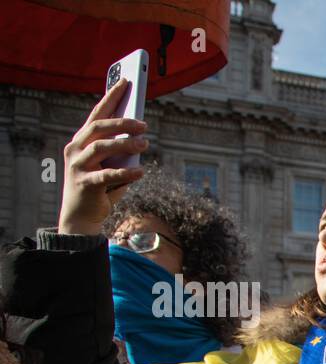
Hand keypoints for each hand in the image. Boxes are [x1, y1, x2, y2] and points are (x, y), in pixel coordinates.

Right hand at [58, 78, 147, 235]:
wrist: (81, 217)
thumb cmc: (100, 188)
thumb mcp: (112, 166)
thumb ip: (121, 153)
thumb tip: (140, 140)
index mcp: (81, 140)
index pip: (97, 114)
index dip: (111, 96)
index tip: (126, 81)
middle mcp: (75, 149)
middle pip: (98, 127)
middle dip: (121, 122)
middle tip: (144, 124)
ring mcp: (77, 165)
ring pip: (100, 147)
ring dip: (124, 143)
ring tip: (145, 143)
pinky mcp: (84, 183)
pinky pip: (107, 175)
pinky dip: (126, 172)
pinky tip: (141, 171)